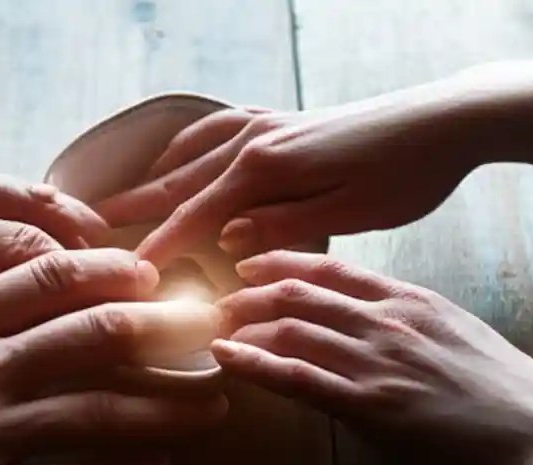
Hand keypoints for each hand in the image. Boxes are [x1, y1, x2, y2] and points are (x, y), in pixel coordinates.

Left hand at [0, 99, 108, 326]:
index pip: (11, 248)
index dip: (74, 278)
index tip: (123, 302)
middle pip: (23, 206)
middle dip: (85, 240)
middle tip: (139, 270)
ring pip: (1, 182)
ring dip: (57, 211)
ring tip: (103, 241)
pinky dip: (12, 198)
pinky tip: (21, 217)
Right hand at [95, 82, 484, 266]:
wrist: (442, 120)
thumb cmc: (405, 174)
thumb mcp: (348, 214)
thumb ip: (282, 228)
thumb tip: (225, 241)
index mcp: (266, 170)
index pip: (195, 217)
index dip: (158, 249)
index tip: (124, 277)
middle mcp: (256, 141)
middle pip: (180, 181)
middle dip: (135, 209)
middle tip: (89, 232)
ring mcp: (268, 124)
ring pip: (192, 152)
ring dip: (153, 178)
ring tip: (121, 200)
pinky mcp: (284, 119)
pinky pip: (217, 128)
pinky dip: (187, 145)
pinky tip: (182, 155)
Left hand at [211, 251, 532, 464]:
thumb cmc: (510, 394)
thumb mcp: (461, 337)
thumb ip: (415, 324)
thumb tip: (380, 324)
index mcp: (412, 300)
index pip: (332, 267)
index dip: (282, 261)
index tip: (249, 263)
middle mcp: (389, 321)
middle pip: (300, 291)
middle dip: (249, 291)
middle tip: (217, 298)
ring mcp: (378, 361)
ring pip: (291, 327)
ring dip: (243, 325)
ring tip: (211, 327)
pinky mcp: (371, 405)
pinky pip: (298, 377)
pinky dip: (254, 364)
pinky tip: (225, 358)